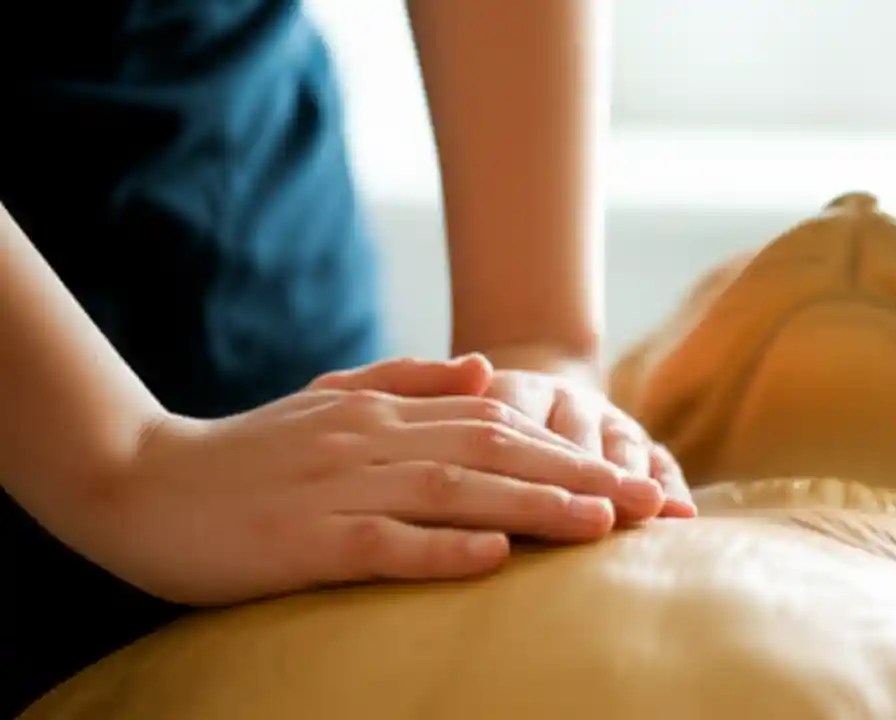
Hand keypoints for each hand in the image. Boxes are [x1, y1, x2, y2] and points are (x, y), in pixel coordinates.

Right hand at [73, 356, 662, 605]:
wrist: (139, 481)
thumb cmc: (246, 453)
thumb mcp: (334, 401)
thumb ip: (414, 382)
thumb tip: (493, 371)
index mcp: (385, 411)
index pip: (500, 425)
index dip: (575, 450)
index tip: (636, 476)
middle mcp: (373, 441)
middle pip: (496, 452)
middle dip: (582, 478)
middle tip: (653, 507)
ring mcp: (340, 489)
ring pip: (455, 491)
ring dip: (535, 505)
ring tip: (603, 526)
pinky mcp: (305, 541)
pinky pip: (383, 543)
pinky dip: (442, 547)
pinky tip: (495, 555)